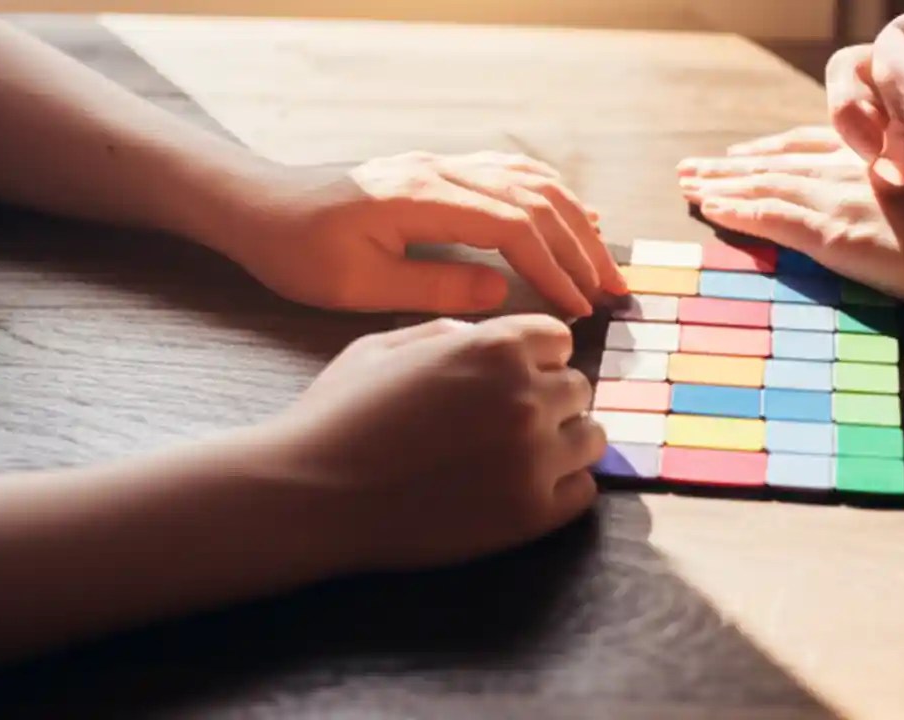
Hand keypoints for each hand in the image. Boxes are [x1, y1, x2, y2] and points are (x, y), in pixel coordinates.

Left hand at [218, 151, 625, 316]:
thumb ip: (433, 287)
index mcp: (422, 197)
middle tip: (613, 292)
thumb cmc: (298, 252)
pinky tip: (571, 214)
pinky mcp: (437, 170)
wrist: (259, 208)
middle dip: (580, 247)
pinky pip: (509, 171)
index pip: (513, 227)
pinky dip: (549, 194)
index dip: (554, 268)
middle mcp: (440, 170)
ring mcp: (440, 164)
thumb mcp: (358, 285)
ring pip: (528, 179)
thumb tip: (502, 291)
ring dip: (573, 219)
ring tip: (603, 261)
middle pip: (535, 198)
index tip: (578, 308)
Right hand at [260, 314, 604, 570]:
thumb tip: (486, 335)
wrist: (312, 495)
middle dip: (547, 399)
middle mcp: (525, 395)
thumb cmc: (338, 415)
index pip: (558, 340)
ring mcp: (534, 457)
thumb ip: (447, 331)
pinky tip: (523, 488)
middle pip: (577, 388)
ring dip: (563, 442)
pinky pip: (584, 491)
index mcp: (494, 347)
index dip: (533, 357)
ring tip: (519, 456)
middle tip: (505, 423)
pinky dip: (562, 488)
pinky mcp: (532, 514)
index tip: (509, 378)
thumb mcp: (384, 346)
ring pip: (591, 437)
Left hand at [680, 127, 903, 319]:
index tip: (741, 156)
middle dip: (733, 168)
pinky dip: (737, 211)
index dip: (773, 152)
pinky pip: (772, 217)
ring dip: (722, 186)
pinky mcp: (837, 233)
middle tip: (693, 169)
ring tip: (687, 185)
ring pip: (766, 187)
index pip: (814, 149)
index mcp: (887, 158)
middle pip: (779, 163)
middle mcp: (858, 169)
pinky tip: (708, 208)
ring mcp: (845, 199)